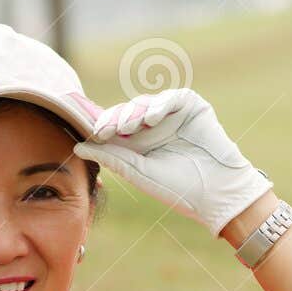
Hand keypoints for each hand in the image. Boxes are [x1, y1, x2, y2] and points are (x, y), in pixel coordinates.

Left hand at [72, 88, 273, 237]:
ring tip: (128, 128)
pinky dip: (159, 105)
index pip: (112, 126)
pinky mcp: (191, 106)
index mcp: (138, 144)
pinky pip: (170, 98)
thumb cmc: (179, 189)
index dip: (95, 120)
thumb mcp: (139, 173)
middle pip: (124, 112)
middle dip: (112, 119)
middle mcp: (152, 127)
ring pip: (144, 103)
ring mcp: (172, 115)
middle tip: (104, 130)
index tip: (74, 113)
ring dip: (133, 113)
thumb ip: (111, 157)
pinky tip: (152, 118)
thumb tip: (77, 145)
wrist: (217, 193)